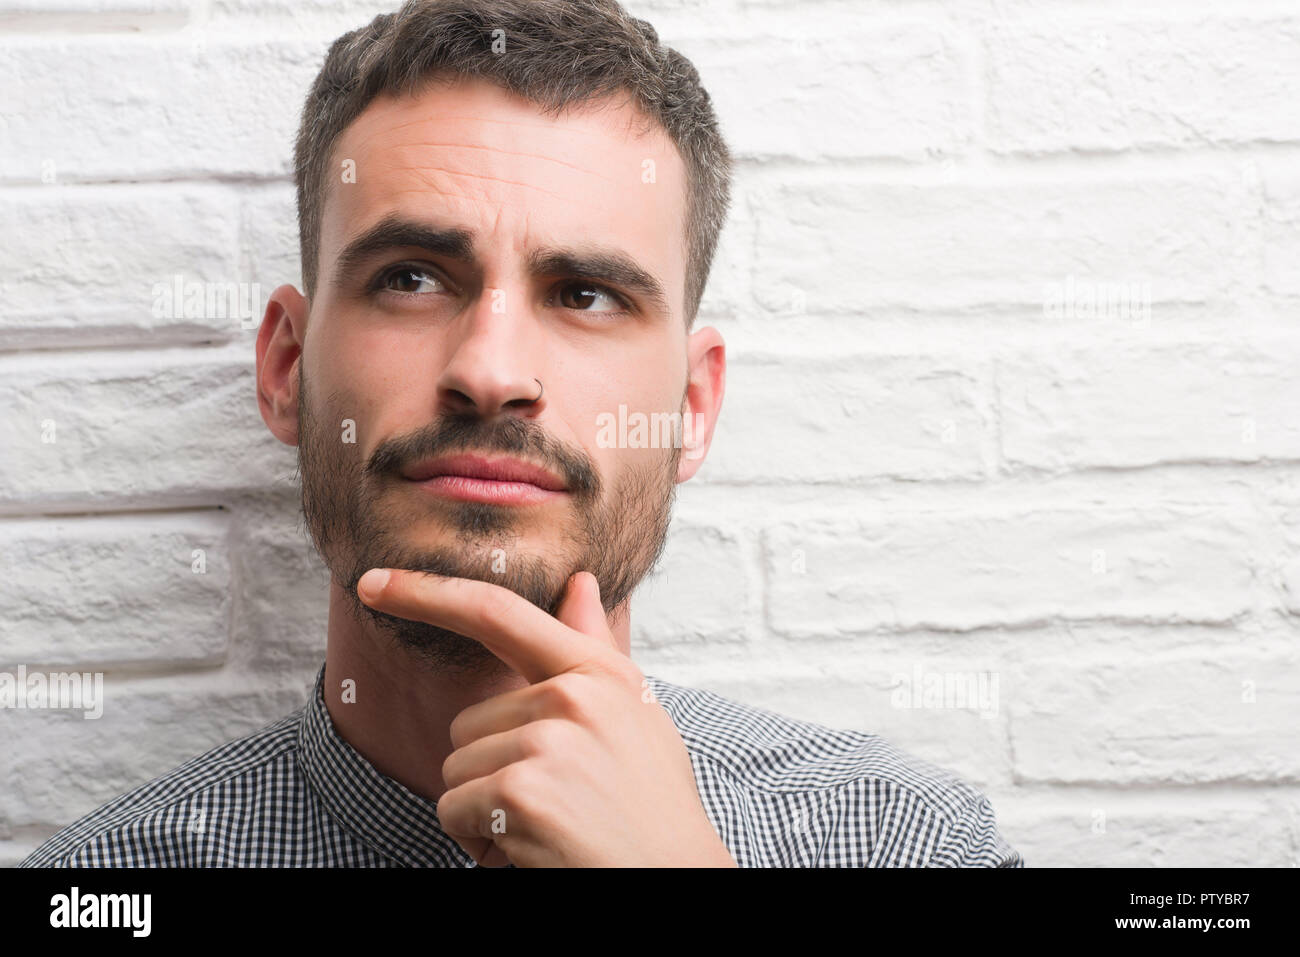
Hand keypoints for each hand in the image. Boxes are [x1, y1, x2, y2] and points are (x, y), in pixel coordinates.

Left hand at [356, 567, 737, 867]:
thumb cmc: (651, 802)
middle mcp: (574, 695)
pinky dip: (479, 839)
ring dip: (486, 809)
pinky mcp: (522, 792)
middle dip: (493, 770)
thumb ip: (594, 649)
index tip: (371, 583)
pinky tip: (532, 848)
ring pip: (457, 768)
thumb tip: (580, 582)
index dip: (425, 592)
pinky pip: (454, 809)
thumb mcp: (633, 714)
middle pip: (468, 722)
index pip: (497, 612)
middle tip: (555, 799)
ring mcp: (548, 742)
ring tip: (549, 824)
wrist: (677, 878)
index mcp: (597, 671)